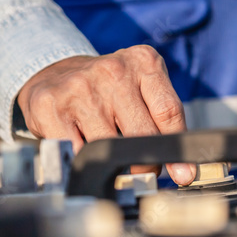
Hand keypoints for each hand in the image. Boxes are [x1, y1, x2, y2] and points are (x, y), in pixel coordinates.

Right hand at [17, 46, 196, 184]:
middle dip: (145, 162)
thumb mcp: (141, 90)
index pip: (169, 111)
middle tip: (141, 170)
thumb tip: (184, 172)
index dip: (177, 150)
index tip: (181, 174)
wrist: (54, 73)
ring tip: (110, 158)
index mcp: (143, 61)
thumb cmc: (106, 89)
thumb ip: (165, 124)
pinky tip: (84, 154)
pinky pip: (77, 151)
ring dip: (113, 164)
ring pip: (109, 147)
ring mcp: (80, 87)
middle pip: (142, 134)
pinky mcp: (51, 106)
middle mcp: (113, 70)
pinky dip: (84, 161)